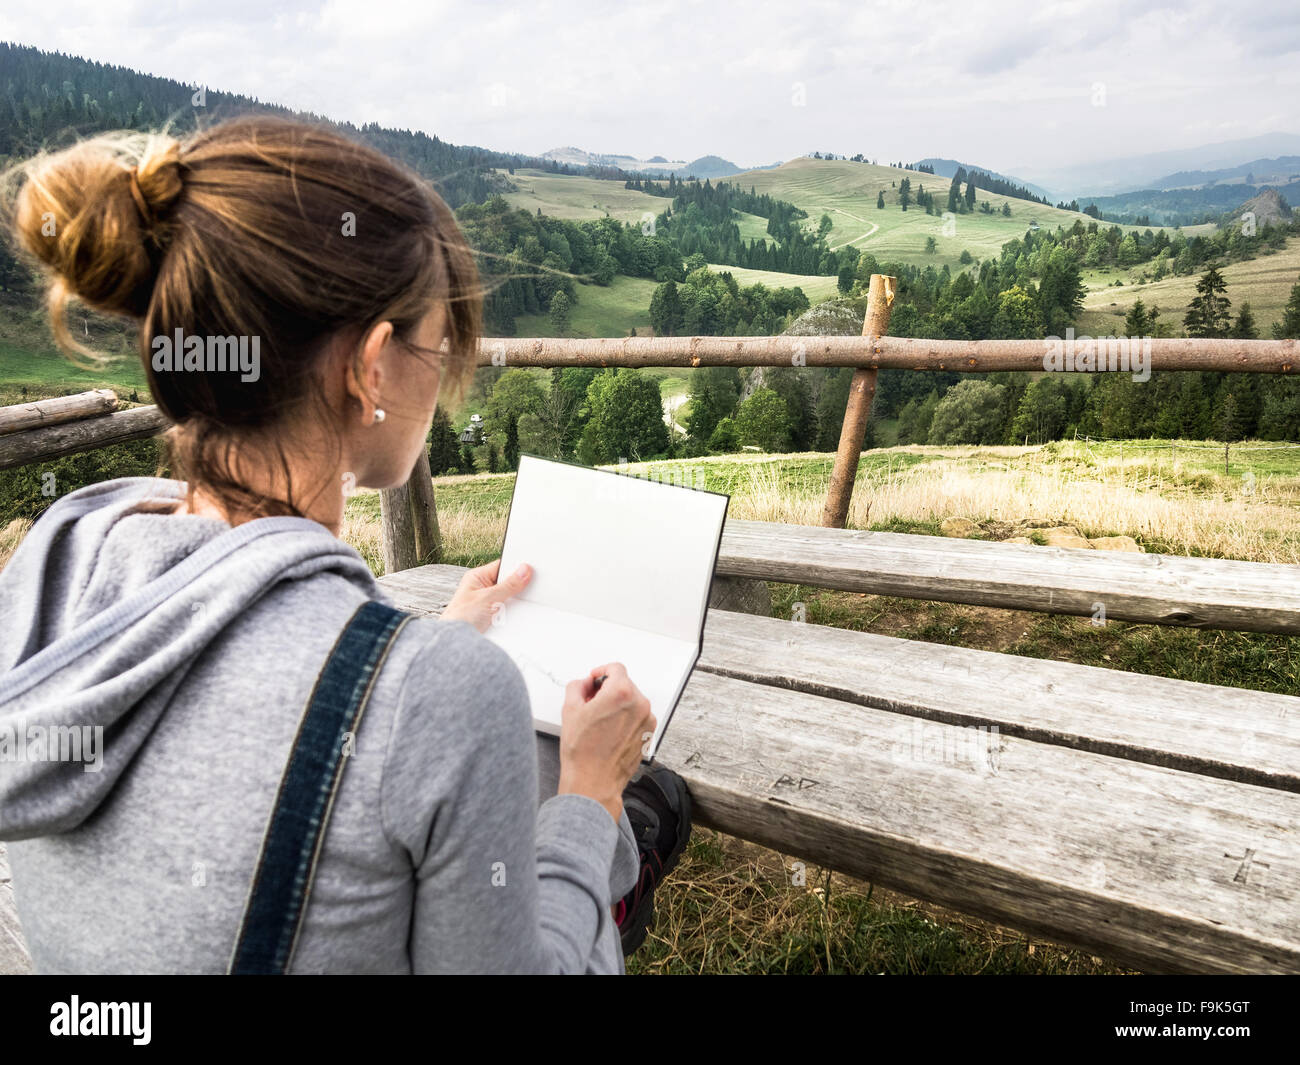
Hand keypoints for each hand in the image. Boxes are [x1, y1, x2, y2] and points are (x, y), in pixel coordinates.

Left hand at [440, 558, 531, 632]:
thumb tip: (523, 570)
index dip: (516, 567)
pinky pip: (507, 611)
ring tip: (507, 610)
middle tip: (522, 592)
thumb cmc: (460, 618)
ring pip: (509, 598)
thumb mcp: (488, 598)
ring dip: (513, 604)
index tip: (531, 570)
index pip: (502, 565)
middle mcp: (482, 588)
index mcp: (478, 577)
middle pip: (507, 582)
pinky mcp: (492, 616)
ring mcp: (487, 603)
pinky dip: (510, 614)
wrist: (453, 643)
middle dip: (516, 588)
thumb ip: (508, 585)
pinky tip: (507, 618)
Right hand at [557, 663, 655, 823]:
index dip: (602, 672)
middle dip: (608, 690)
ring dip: (617, 705)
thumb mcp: (570, 709)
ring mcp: (647, 721)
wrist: (594, 781)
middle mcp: (639, 704)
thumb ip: (578, 686)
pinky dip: (625, 719)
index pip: (616, 668)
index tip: (596, 679)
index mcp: (622, 693)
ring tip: (600, 722)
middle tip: (592, 703)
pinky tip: (609, 732)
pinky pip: (637, 717)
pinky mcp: (648, 734)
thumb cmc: (583, 752)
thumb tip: (585, 683)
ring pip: (632, 701)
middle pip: (624, 685)